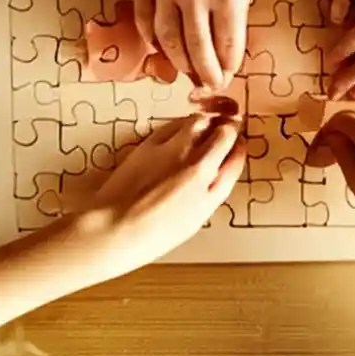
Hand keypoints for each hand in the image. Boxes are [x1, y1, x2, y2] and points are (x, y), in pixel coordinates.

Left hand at [78, 113, 245, 274]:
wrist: (115, 228)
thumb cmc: (149, 236)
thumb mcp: (191, 222)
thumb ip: (206, 197)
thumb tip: (210, 178)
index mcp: (211, 195)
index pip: (235, 161)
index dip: (239, 148)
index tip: (238, 144)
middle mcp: (199, 170)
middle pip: (224, 136)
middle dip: (228, 128)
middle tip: (227, 124)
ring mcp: (176, 153)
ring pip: (202, 123)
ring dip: (208, 119)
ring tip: (207, 121)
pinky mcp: (153, 143)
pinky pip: (176, 123)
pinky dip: (184, 121)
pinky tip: (183, 124)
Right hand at [136, 0, 260, 89]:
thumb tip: (229, 28)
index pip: (228, 44)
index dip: (229, 65)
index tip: (230, 75)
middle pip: (196, 50)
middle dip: (204, 74)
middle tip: (209, 86)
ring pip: (167, 39)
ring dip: (177, 62)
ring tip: (185, 73)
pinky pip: (145, 15)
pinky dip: (151, 37)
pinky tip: (158, 48)